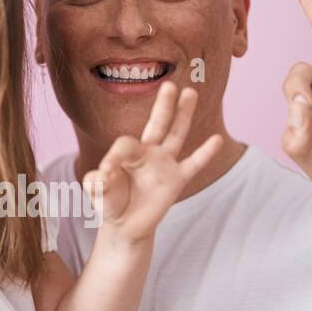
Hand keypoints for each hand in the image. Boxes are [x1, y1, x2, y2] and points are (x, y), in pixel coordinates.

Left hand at [84, 81, 223, 243]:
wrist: (125, 226)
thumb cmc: (110, 203)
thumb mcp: (97, 193)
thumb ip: (95, 182)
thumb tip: (102, 174)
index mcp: (127, 152)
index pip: (126, 144)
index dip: (115, 156)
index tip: (105, 173)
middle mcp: (148, 152)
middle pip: (158, 123)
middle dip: (164, 105)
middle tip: (170, 84)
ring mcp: (165, 164)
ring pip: (177, 134)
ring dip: (183, 114)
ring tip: (190, 93)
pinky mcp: (176, 180)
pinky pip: (193, 164)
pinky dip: (205, 153)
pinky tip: (217, 140)